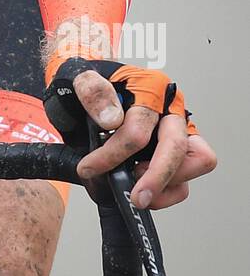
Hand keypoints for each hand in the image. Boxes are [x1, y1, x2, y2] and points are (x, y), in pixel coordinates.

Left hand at [43, 58, 216, 211]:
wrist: (89, 95)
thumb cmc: (90, 87)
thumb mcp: (79, 79)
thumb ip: (92, 91)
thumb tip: (112, 119)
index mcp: (150, 88)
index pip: (139, 128)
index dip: (113, 152)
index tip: (88, 167)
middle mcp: (170, 109)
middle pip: (180, 145)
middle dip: (157, 176)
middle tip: (136, 197)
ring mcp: (178, 133)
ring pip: (197, 162)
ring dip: (166, 184)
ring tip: (135, 189)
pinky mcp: (177, 154)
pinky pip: (185, 180)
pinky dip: (166, 192)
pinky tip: (139, 188)